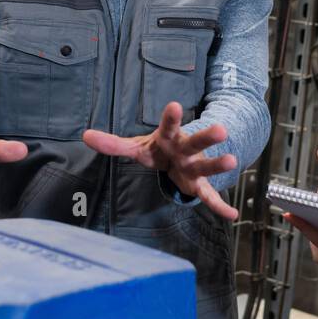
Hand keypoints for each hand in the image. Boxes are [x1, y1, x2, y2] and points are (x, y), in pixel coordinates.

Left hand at [82, 102, 238, 220]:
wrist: (179, 157)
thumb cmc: (157, 149)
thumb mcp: (135, 147)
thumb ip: (113, 144)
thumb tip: (85, 135)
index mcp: (168, 137)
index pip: (168, 126)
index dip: (170, 118)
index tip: (175, 105)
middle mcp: (185, 149)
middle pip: (195, 142)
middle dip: (206, 136)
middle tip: (221, 129)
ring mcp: (194, 166)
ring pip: (206, 165)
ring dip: (218, 164)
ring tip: (232, 161)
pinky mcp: (198, 184)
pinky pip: (209, 196)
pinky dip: (219, 205)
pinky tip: (231, 214)